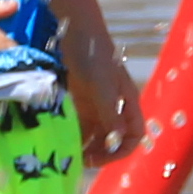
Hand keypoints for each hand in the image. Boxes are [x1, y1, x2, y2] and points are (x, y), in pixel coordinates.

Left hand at [67, 41, 142, 164]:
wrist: (77, 33)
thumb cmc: (95, 57)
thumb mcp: (103, 87)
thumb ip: (110, 113)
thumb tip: (118, 141)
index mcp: (127, 105)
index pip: (134, 136)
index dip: (121, 150)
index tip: (101, 157)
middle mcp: (115, 108)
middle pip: (114, 139)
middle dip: (100, 153)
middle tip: (80, 160)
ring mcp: (97, 104)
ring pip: (94, 134)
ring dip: (84, 145)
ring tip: (67, 152)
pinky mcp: (80, 100)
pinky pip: (78, 124)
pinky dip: (71, 133)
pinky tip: (58, 137)